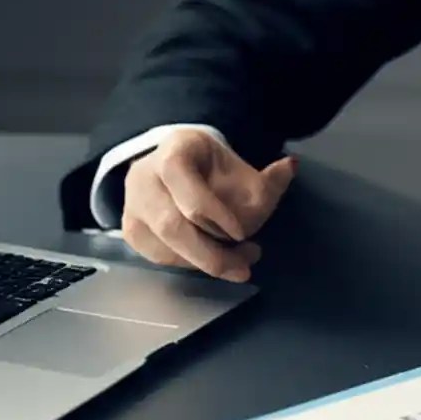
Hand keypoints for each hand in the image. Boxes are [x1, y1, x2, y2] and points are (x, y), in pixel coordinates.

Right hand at [121, 129, 296, 281]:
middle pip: (172, 226)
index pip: (189, 190)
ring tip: (237, 263)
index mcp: (173, 153)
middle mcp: (143, 179)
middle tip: (245, 266)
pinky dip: (189, 264)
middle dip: (212, 254)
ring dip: (204, 262)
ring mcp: (132, 206)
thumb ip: (267, 179)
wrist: (175, 162)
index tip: (243, 234)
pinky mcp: (131, 231)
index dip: (217, 216)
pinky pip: (160, 257)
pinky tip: (209, 258)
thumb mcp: (240, 167)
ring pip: (165, 247)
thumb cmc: (210, 167)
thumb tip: (289, 168)